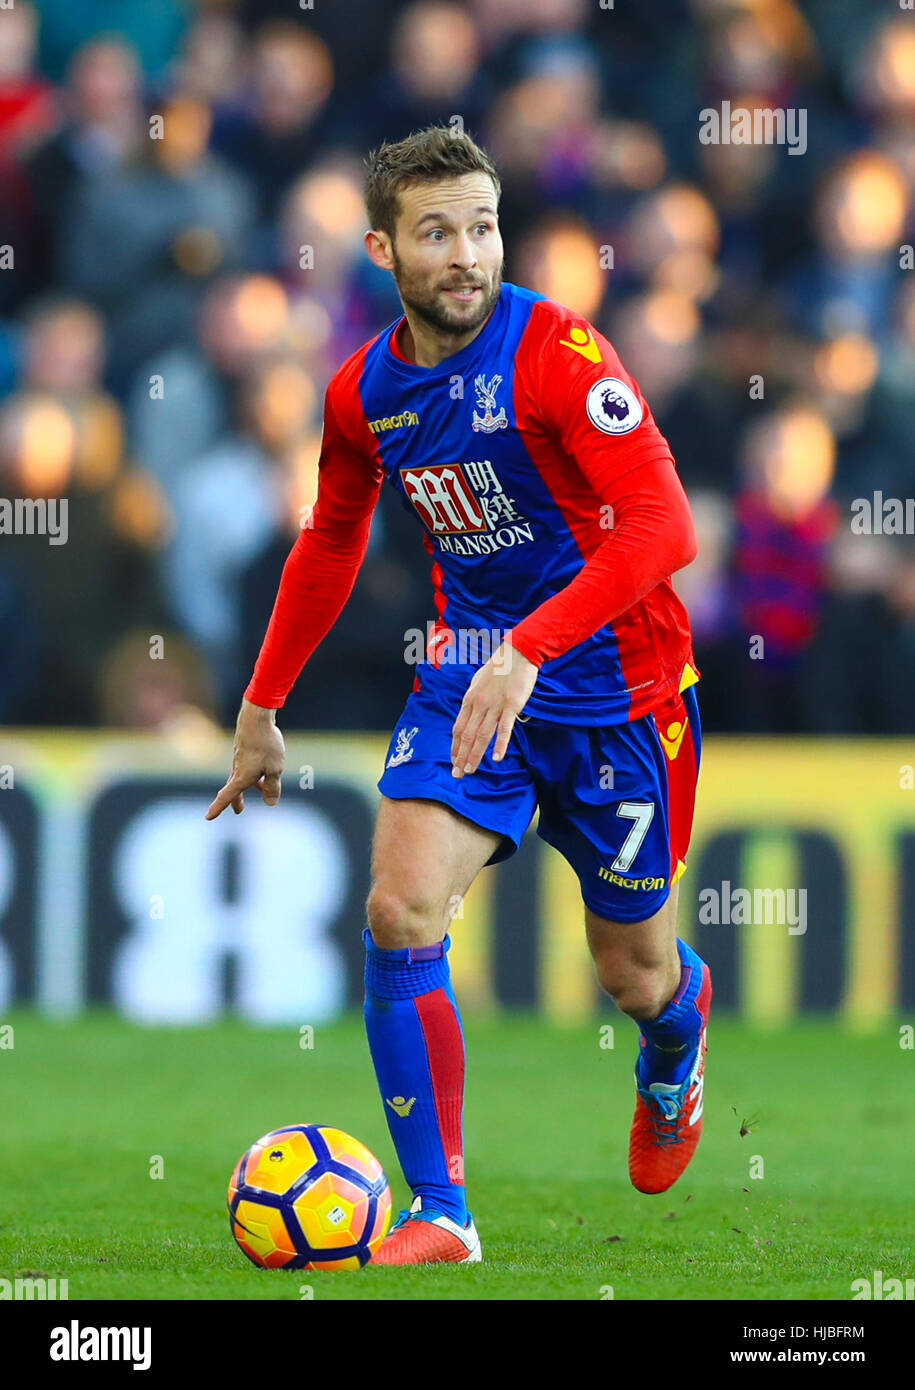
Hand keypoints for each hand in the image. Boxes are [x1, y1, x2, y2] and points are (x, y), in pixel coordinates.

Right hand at [206, 698, 285, 817]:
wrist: (257, 717)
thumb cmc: (266, 743)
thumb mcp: (275, 768)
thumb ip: (273, 787)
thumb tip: (270, 803)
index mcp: (241, 777)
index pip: (226, 796)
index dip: (217, 808)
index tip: (208, 817)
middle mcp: (237, 769)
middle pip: (234, 789)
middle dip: (235, 800)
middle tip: (238, 810)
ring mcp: (240, 758)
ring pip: (242, 776)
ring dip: (248, 786)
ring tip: (258, 790)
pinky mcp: (245, 750)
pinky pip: (247, 765)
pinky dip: (254, 773)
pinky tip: (265, 769)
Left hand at [450, 641, 538, 776]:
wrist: (517, 653)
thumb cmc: (498, 667)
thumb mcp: (478, 682)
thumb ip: (473, 700)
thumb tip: (468, 714)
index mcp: (469, 699)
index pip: (458, 728)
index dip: (455, 746)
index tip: (454, 760)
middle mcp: (479, 704)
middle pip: (467, 735)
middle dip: (461, 756)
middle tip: (458, 774)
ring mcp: (495, 706)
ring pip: (482, 735)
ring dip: (475, 755)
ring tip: (470, 770)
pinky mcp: (512, 706)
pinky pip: (504, 728)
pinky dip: (500, 744)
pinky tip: (496, 758)